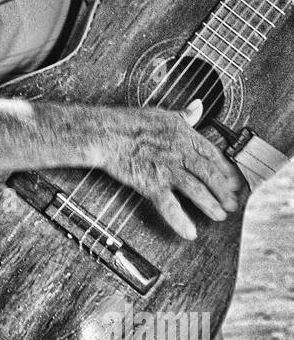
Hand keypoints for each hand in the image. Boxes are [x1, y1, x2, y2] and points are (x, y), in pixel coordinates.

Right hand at [94, 99, 245, 239]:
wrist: (105, 133)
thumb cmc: (129, 123)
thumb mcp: (162, 114)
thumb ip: (184, 115)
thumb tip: (198, 107)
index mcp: (184, 136)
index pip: (213, 155)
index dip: (225, 170)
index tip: (233, 181)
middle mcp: (180, 153)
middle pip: (209, 174)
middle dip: (223, 191)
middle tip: (232, 203)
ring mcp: (167, 169)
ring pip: (196, 189)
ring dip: (210, 204)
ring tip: (219, 216)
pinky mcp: (151, 183)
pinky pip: (169, 205)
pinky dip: (180, 220)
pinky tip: (189, 232)